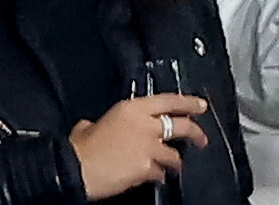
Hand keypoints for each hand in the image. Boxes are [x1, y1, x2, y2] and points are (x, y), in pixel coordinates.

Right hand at [69, 92, 208, 199]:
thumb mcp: (90, 125)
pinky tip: (156, 178)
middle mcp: (145, 125)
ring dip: (175, 162)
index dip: (188, 102)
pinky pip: (160, 173)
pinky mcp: (146, 168)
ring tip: (175, 166)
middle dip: (195, 132)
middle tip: (202, 138)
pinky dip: (159, 176)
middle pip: (181, 125)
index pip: (169, 100)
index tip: (201, 105)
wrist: (76, 168)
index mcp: (133, 108)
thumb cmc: (80, 146)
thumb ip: (99, 122)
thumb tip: (93, 126)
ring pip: (174, 154)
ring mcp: (148, 147)